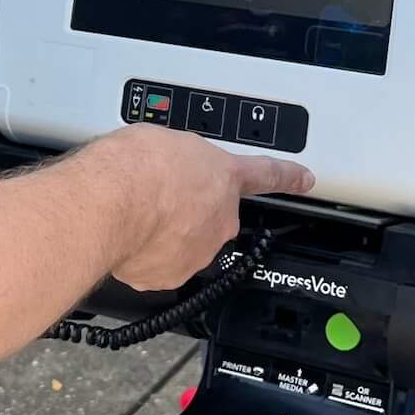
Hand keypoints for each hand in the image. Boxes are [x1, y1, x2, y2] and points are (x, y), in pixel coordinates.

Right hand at [97, 126, 313, 294]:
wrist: (110, 205)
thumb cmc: (134, 168)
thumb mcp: (164, 139)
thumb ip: (179, 156)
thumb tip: (168, 162)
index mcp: (223, 177)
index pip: (266, 175)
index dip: (287, 177)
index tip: (304, 179)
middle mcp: (219, 219)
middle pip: (211, 215)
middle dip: (188, 208)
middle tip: (155, 196)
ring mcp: (197, 251)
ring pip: (184, 243)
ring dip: (164, 232)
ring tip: (134, 216)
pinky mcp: (169, 275)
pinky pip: (158, 264)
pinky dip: (145, 255)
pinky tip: (127, 237)